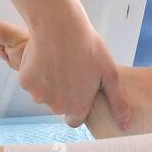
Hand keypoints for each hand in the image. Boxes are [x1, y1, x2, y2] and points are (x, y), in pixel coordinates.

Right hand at [0, 10, 131, 129]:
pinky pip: (31, 82)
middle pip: (59, 106)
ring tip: (59, 61)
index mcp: (78, 107)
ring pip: (44, 94)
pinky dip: (36, 73)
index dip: (78, 104)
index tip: (80, 88)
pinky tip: (45, 56)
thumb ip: (118, 103)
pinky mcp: (26, 82)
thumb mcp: (110, 74)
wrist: (60, 26)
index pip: (75, 119)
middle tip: (70, 69)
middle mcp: (57, 106)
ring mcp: (39, 95)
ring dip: (49, 83)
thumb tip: (126, 125)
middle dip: (63, 93)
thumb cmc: (88, 47)